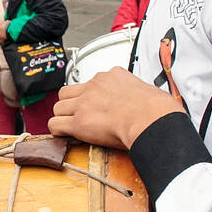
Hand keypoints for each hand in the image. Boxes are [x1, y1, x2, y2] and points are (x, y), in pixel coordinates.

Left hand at [48, 68, 184, 148]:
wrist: (151, 119)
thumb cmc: (156, 109)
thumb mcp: (147, 89)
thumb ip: (137, 92)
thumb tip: (145, 100)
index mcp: (113, 75)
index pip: (92, 82)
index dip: (91, 96)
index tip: (96, 105)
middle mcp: (95, 86)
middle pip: (68, 92)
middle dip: (71, 104)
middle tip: (78, 116)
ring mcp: (84, 103)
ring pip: (58, 107)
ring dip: (63, 117)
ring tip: (71, 127)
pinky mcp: (79, 122)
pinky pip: (55, 124)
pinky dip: (59, 131)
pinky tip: (66, 136)